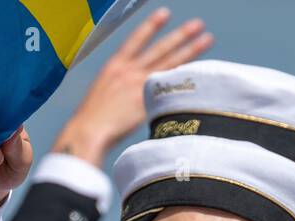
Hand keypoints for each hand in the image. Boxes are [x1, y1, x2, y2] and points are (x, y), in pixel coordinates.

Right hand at [51, 8, 211, 165]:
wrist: (87, 132)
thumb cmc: (91, 120)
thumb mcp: (101, 93)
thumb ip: (119, 87)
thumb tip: (130, 91)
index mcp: (114, 66)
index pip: (136, 39)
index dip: (151, 25)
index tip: (165, 13)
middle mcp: (129, 71)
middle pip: (160, 49)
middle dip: (180, 35)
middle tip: (197, 24)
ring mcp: (140, 86)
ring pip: (170, 63)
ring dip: (190, 50)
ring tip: (206, 39)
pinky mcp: (148, 102)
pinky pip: (171, 88)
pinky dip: (185, 78)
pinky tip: (200, 72)